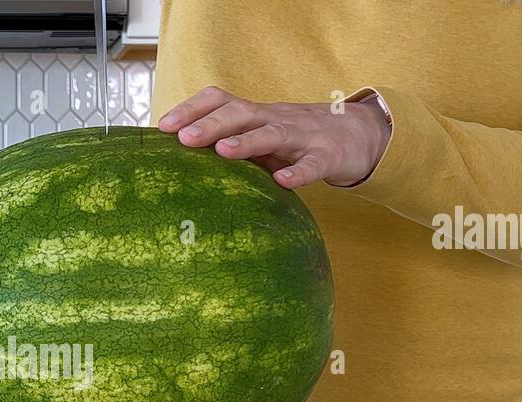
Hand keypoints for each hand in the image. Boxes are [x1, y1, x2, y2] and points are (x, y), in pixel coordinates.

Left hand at [157, 86, 391, 188]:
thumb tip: (183, 166)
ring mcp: (303, 136)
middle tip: (183, 139)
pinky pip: (313, 164)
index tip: (163, 126)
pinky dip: (299, 172)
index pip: (221, 100)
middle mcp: (276, 119)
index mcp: (257, 114)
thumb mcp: (262, 138)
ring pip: (273, 133)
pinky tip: (284, 181)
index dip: (192, 109)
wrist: (359, 135)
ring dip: (247, 142)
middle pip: (241, 113)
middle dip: (211, 124)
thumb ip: (232, 145)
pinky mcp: (328, 156)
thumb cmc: (299, 140)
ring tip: (223, 152)